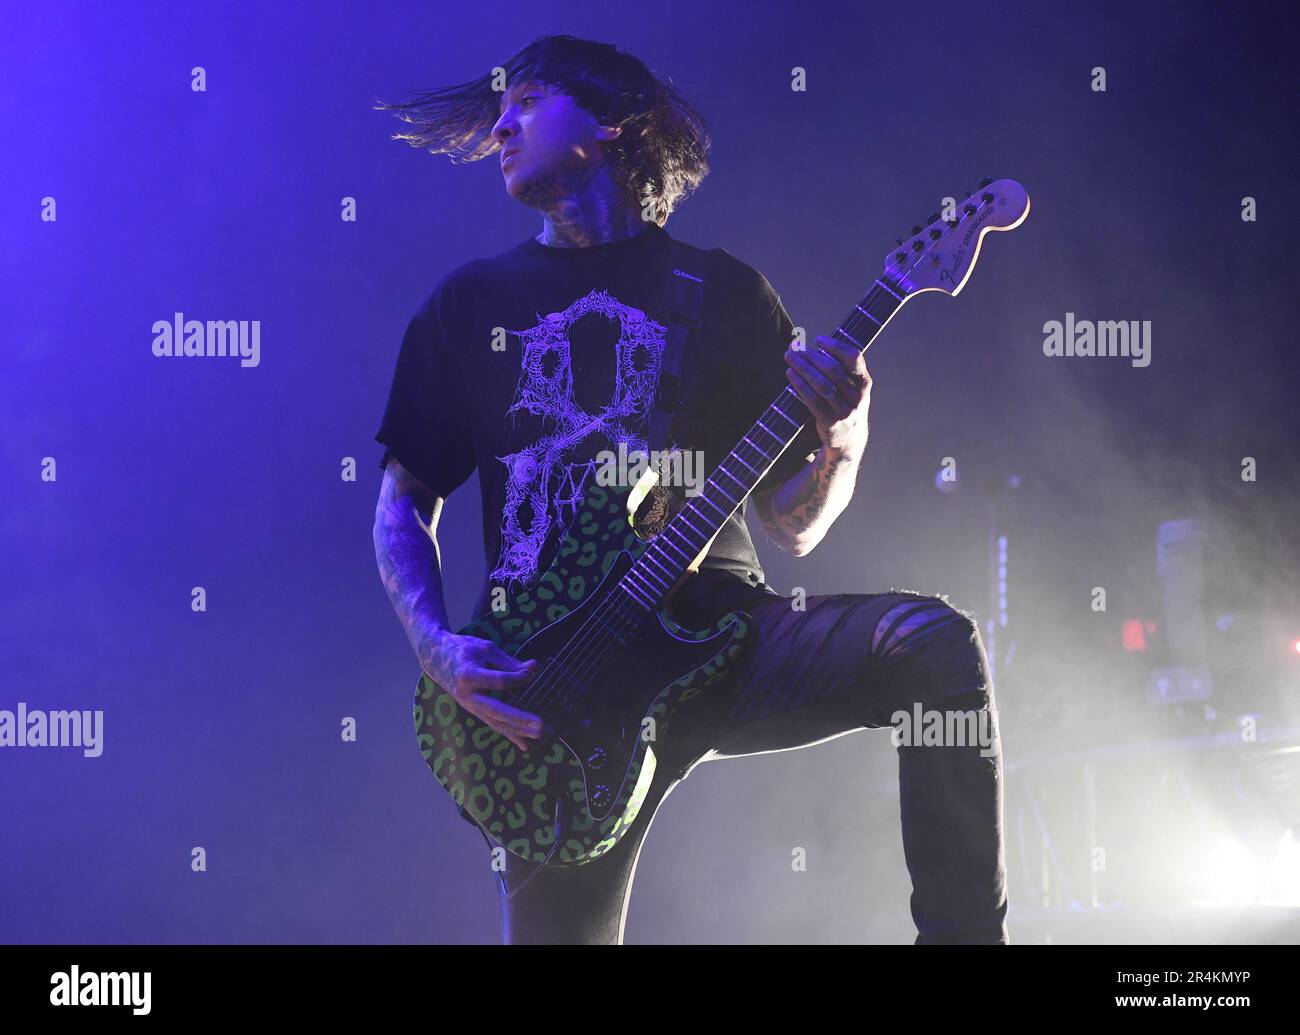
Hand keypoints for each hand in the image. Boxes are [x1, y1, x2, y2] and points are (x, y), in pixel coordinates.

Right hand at [418, 631, 544, 753]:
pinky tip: (524, 745)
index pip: (499, 681)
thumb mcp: (485, 648)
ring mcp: (470, 706)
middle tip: (541, 725)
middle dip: (520, 719)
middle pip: (497, 711)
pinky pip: (493, 724)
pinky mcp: (474, 711)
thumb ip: (508, 661)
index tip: (531, 672)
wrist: (435, 658)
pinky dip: (509, 734)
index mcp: (469, 675)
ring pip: (496, 722)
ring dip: (518, 730)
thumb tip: (533, 667)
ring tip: (539, 734)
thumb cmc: (462, 649)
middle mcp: (468, 695)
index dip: (517, 678)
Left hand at [784, 334, 872, 457]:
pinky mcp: (830, 421)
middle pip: (833, 369)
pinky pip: (812, 399)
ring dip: (803, 368)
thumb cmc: (845, 405)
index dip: (835, 346)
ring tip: (790, 358)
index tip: (818, 340)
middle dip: (812, 356)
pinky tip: (791, 374)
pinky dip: (800, 384)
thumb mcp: (851, 388)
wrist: (849, 440)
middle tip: (795, 348)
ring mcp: (844, 410)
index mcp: (864, 382)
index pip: (853, 357)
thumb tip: (813, 347)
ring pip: (821, 384)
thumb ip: (840, 369)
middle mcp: (857, 396)